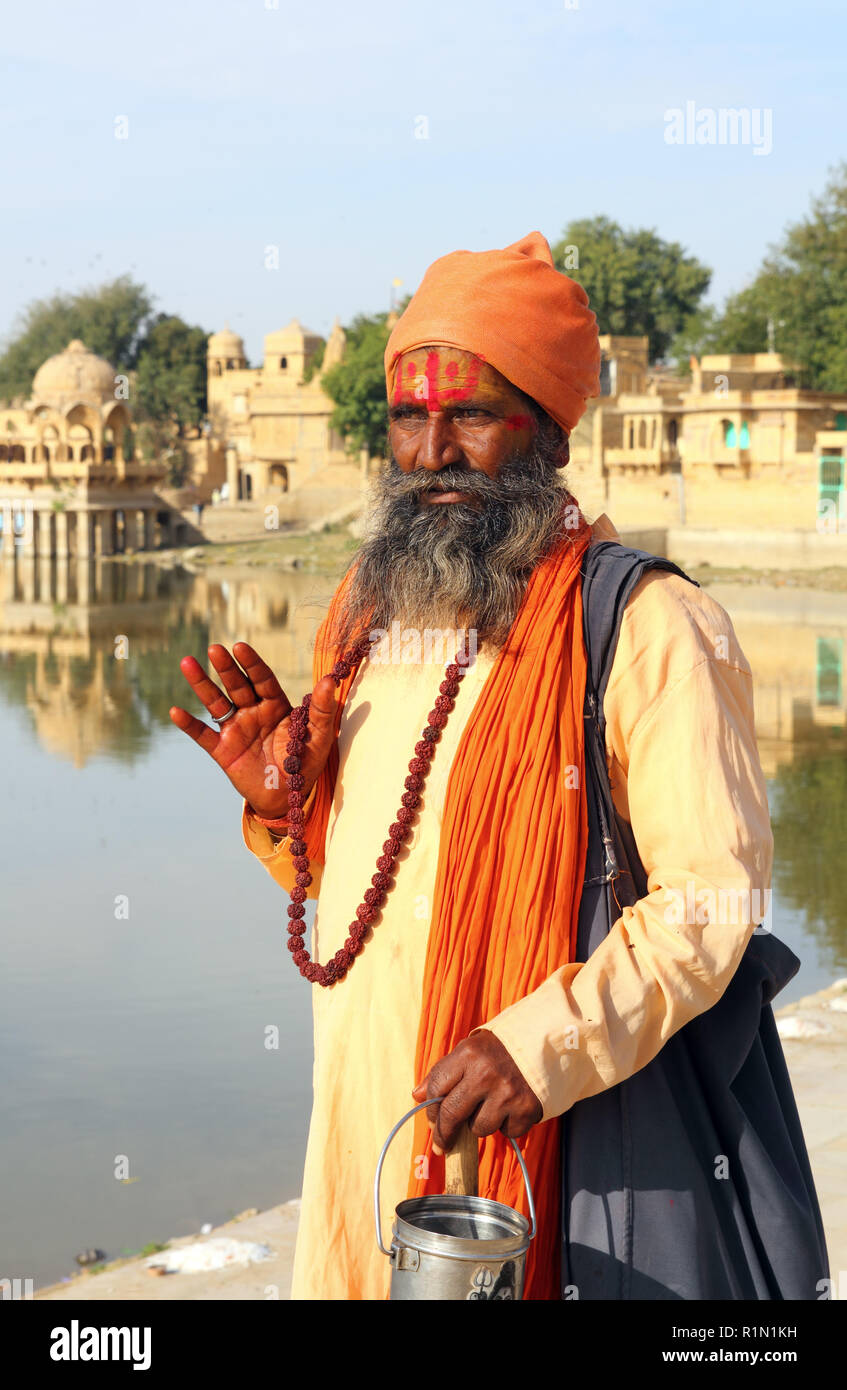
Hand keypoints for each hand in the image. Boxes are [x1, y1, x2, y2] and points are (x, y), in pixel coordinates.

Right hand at [169, 641, 336, 819]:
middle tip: (215, 649)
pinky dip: (189, 724)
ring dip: (202, 684)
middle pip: (237, 685)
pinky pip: (203, 735)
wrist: (287, 797)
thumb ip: (322, 709)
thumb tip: (330, 681)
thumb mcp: (319, 737)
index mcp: (275, 705)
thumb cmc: (304, 764)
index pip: (262, 679)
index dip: (251, 663)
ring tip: (187, 663)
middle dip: (226, 668)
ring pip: (216, 703)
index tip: (240, 647)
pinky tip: (176, 711)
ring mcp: (235, 729)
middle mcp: (252, 712)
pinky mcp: (222, 750)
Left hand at [411, 1030, 542, 1153]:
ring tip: (491, 1107)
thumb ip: (443, 1071)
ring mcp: (506, 1093)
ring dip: (480, 1124)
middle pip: (452, 1114)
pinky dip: (506, 1125)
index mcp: (468, 1054)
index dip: (430, 1109)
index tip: (432, 1123)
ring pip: (478, 1128)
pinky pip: (505, 1132)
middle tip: (442, 1146)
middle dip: (444, 1135)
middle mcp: (485, 1073)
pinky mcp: (525, 1109)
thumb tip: (417, 1095)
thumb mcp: (470, 1049)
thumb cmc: (501, 1049)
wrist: (547, 1043)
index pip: (436, 1087)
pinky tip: (511, 1108)